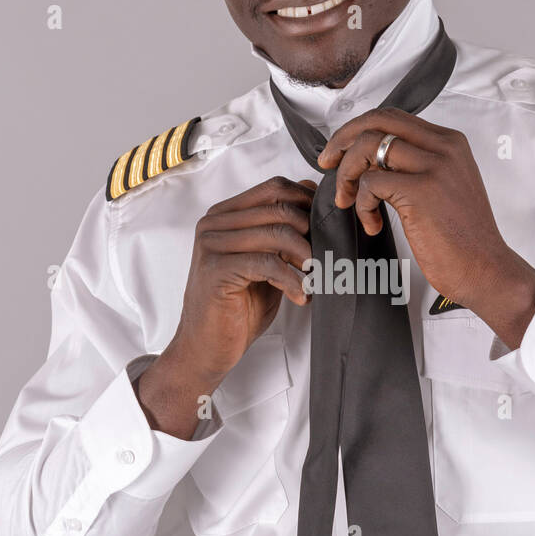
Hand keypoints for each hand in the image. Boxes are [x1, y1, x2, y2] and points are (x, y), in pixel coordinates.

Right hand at [136, 176, 315, 436]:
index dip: (307, 203)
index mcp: (224, 215)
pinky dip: (292, 280)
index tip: (326, 228)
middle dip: (311, 232)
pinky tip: (301, 297)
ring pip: (276, 233)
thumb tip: (310, 193)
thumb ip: (282, 231)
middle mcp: (213, 224)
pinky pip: (267, 263)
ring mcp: (211, 245)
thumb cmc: (239, 306)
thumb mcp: (267, 261)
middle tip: (325, 258)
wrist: (207, 347)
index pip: (274, 187)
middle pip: (279, 207)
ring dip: (305, 257)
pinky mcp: (215, 270)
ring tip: (315, 278)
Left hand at [317, 109, 534, 346]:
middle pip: (377, 122)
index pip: (393, 117)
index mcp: (450, 143)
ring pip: (368, 147)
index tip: (340, 151)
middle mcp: (444, 148)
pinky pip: (370, 183)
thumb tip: (371, 159)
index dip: (358, 130)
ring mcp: (434, 167)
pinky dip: (360, 204)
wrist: (485, 269)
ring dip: (346, 175)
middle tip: (327, 164)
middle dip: (342, 140)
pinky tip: (372, 224)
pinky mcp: (421, 191)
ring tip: (347, 200)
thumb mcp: (444, 187)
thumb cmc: (463, 238)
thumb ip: (415, 166)